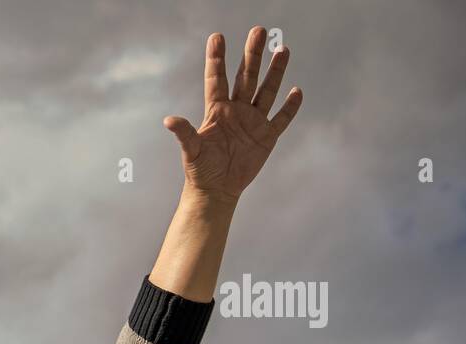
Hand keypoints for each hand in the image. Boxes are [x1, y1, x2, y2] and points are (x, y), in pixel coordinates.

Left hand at [164, 26, 302, 203]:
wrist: (216, 190)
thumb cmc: (200, 170)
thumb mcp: (191, 151)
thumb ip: (184, 133)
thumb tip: (169, 120)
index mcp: (216, 110)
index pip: (217, 79)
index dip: (216, 59)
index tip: (217, 37)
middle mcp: (236, 111)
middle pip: (246, 77)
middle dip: (252, 54)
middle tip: (258, 30)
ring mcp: (253, 122)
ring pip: (266, 91)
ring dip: (275, 72)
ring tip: (283, 49)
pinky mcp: (266, 137)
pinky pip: (281, 119)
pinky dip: (290, 107)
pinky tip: (296, 91)